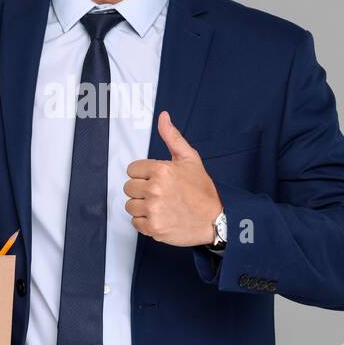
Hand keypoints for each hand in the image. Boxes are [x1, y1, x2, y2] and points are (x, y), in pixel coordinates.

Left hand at [123, 111, 222, 246]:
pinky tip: (160, 217)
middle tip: (159, 193)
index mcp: (161, 170)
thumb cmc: (202, 190)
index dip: (143, 174)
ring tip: (160, 206)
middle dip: (141, 190)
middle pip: (128, 188)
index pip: (132, 169)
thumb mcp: (190, 159)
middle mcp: (155, 189)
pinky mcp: (153, 228)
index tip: (156, 179)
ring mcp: (153, 210)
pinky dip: (145, 222)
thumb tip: (163, 116)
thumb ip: (172, 137)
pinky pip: (134, 222)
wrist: (214, 220)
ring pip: (130, 205)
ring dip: (141, 207)